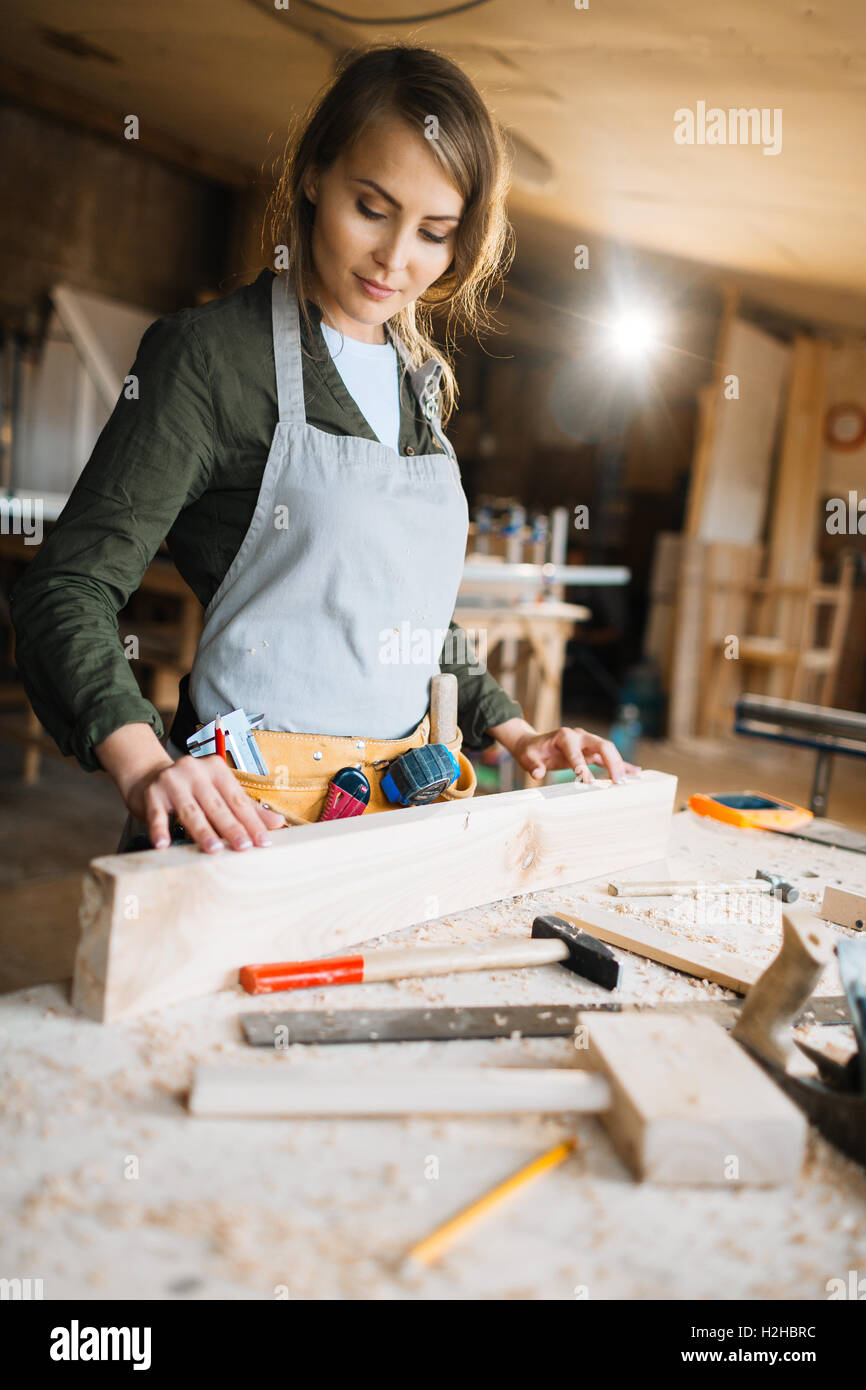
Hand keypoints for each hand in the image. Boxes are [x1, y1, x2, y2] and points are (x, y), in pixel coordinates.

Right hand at [123, 753, 286, 852]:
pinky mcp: (152, 795)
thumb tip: (278, 823)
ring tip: (213, 849)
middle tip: (244, 847)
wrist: (148, 776)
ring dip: (203, 832)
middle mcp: (195, 772)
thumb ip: (246, 808)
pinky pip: (157, 815)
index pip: (238, 799)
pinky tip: (163, 845)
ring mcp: (172, 782)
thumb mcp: (218, 791)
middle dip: (232, 828)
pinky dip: (160, 830)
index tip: (263, 841)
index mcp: (216, 769)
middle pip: (217, 805)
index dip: (252, 821)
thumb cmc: (190, 788)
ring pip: (191, 811)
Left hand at [488, 716, 640, 784]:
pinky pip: (608, 757)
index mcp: (564, 736)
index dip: (582, 766)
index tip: (587, 782)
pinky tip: (635, 771)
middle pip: (602, 745)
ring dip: (618, 765)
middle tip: (617, 781)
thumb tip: (537, 773)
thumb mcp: (527, 757)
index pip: (576, 752)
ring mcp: (587, 742)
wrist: (533, 744)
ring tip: (625, 782)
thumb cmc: (531, 751)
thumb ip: (533, 765)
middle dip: (612, 762)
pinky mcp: (591, 751)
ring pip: (608, 750)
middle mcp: (579, 736)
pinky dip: (621, 764)